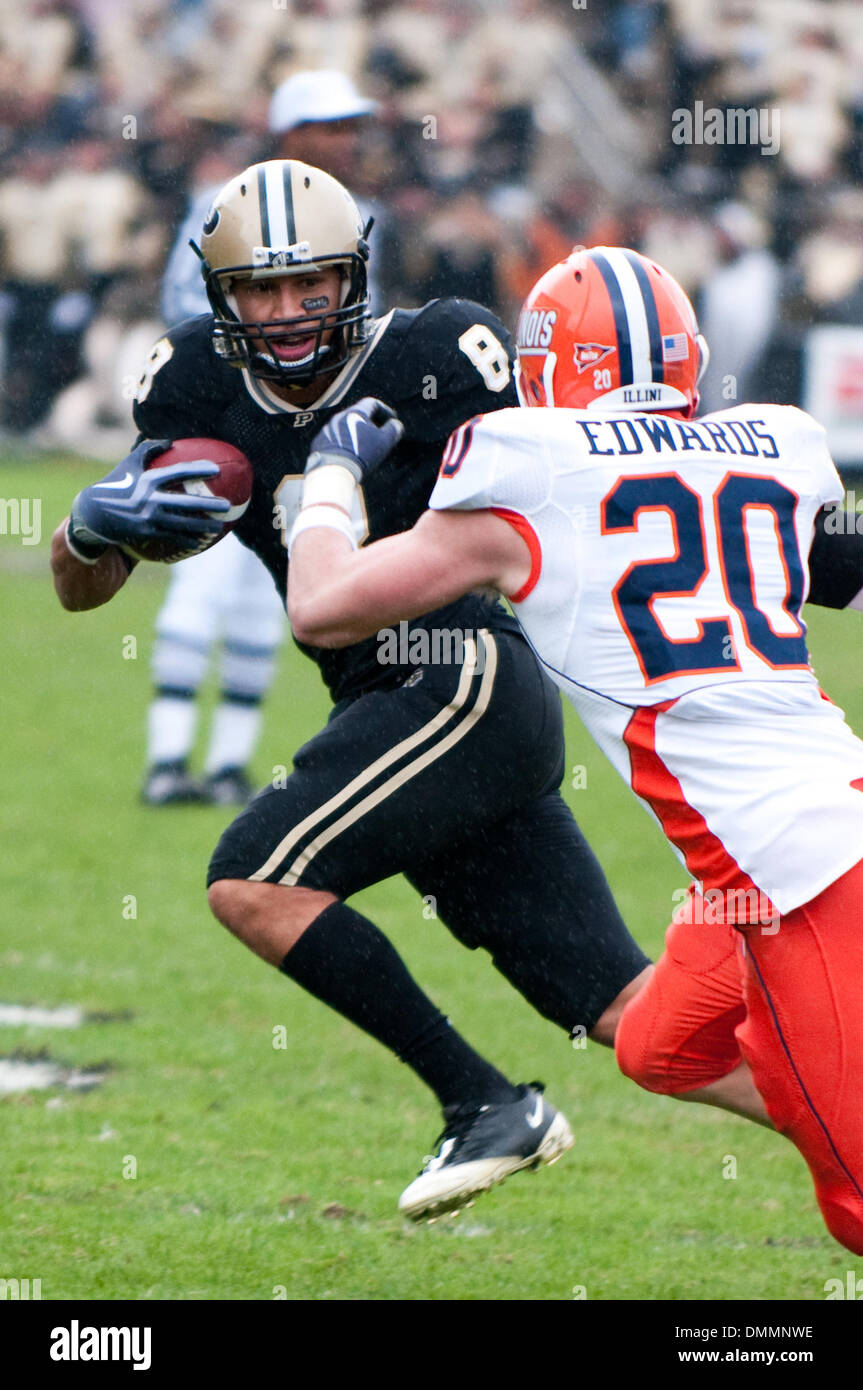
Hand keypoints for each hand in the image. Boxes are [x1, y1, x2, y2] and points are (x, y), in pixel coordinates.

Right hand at [68, 439, 230, 559]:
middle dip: (208, 504)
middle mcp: (150, 498)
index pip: (179, 472)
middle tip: (227, 506)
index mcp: (148, 479)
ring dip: (202, 527)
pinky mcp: (146, 533)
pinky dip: (186, 540)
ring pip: (182, 524)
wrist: (93, 513)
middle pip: (186, 502)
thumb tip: (170, 441)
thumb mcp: (129, 464)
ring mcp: (148, 518)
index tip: (216, 469)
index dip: (198, 470)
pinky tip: (200, 542)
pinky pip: (171, 538)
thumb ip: (148, 450)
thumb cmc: (116, 484)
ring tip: (219, 528)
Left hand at [306, 398, 403, 482]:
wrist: (334, 471)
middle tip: (378, 435)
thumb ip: (393, 429)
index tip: (391, 420)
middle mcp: (339, 417)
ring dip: (355, 434)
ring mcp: (327, 429)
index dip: (384, 410)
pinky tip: (349, 455)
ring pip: (345, 427)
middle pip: (357, 415)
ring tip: (363, 447)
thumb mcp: (385, 442)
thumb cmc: (362, 455)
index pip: (372, 403)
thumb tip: (396, 424)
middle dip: (370, 423)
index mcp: (356, 413)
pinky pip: (334, 439)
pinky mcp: (320, 442)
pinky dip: (344, 443)